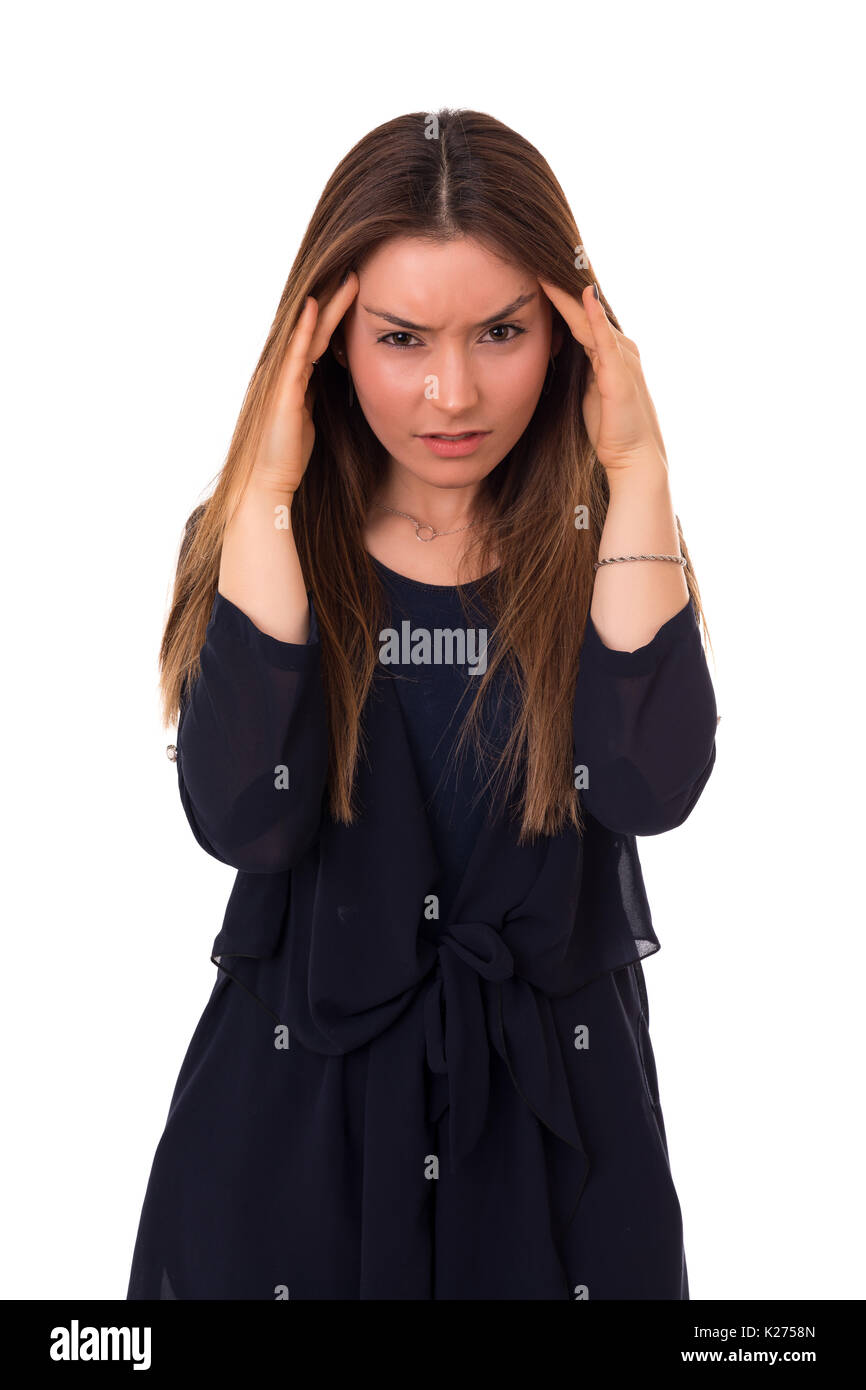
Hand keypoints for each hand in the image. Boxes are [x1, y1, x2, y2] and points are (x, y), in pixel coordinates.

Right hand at [251, 271, 358, 493]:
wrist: (268, 480)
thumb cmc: (287, 452)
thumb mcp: (308, 415)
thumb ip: (313, 392)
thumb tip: (324, 376)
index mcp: (296, 375)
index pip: (320, 337)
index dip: (337, 314)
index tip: (357, 291)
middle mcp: (286, 370)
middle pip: (315, 327)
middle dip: (336, 300)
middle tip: (357, 271)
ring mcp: (282, 378)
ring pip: (307, 333)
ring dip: (326, 305)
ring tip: (347, 279)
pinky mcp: (281, 391)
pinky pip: (295, 354)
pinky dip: (303, 329)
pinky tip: (313, 307)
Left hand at [537, 279, 667, 481]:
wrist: (633, 458)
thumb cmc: (610, 429)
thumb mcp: (586, 392)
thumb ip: (578, 369)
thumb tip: (558, 352)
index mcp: (609, 351)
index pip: (579, 315)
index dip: (557, 293)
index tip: (535, 268)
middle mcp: (619, 347)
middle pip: (584, 308)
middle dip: (561, 282)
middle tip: (538, 251)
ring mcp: (621, 358)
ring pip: (591, 317)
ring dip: (570, 292)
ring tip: (549, 265)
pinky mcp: (620, 374)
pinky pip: (604, 340)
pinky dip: (596, 317)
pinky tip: (586, 296)